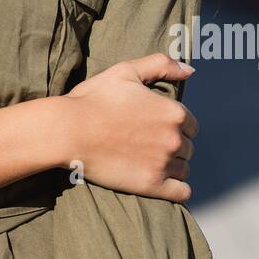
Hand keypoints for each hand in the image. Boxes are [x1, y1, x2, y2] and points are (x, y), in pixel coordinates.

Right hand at [51, 54, 198, 201]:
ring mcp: (164, 164)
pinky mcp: (152, 185)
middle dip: (172, 144)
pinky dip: (177, 189)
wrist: (68, 130)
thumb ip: (161, 65)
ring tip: (148, 160)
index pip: (190, 124)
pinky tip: (163, 182)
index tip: (154, 125)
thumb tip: (190, 70)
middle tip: (147, 143)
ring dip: (172, 166)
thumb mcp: (126, 71)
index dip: (173, 124)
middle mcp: (174, 138)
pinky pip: (182, 193)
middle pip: (187, 147)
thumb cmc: (94, 99)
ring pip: (184, 168)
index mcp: (173, 112)